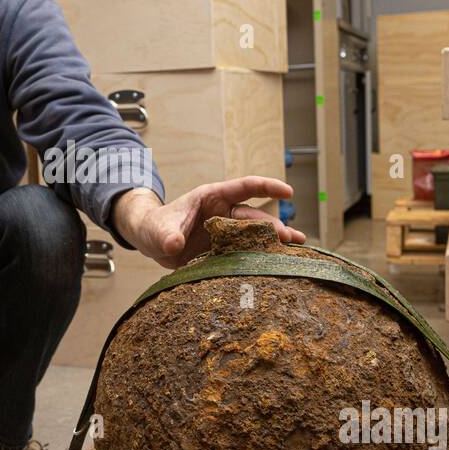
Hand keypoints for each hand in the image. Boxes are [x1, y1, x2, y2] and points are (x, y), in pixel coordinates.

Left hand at [112, 177, 306, 268]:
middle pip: (253, 216)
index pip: (244, 188)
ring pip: (255, 234)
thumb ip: (166, 235)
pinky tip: (281, 262)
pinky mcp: (224, 250)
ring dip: (274, 240)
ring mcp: (226, 232)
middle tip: (289, 237)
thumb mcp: (157, 230)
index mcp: (212, 197)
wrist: (151, 241)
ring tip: (297, 247)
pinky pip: (246, 251)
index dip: (266, 187)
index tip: (287, 191)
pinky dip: (263, 255)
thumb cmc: (154, 227)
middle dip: (272, 225)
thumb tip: (173, 244)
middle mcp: (224, 213)